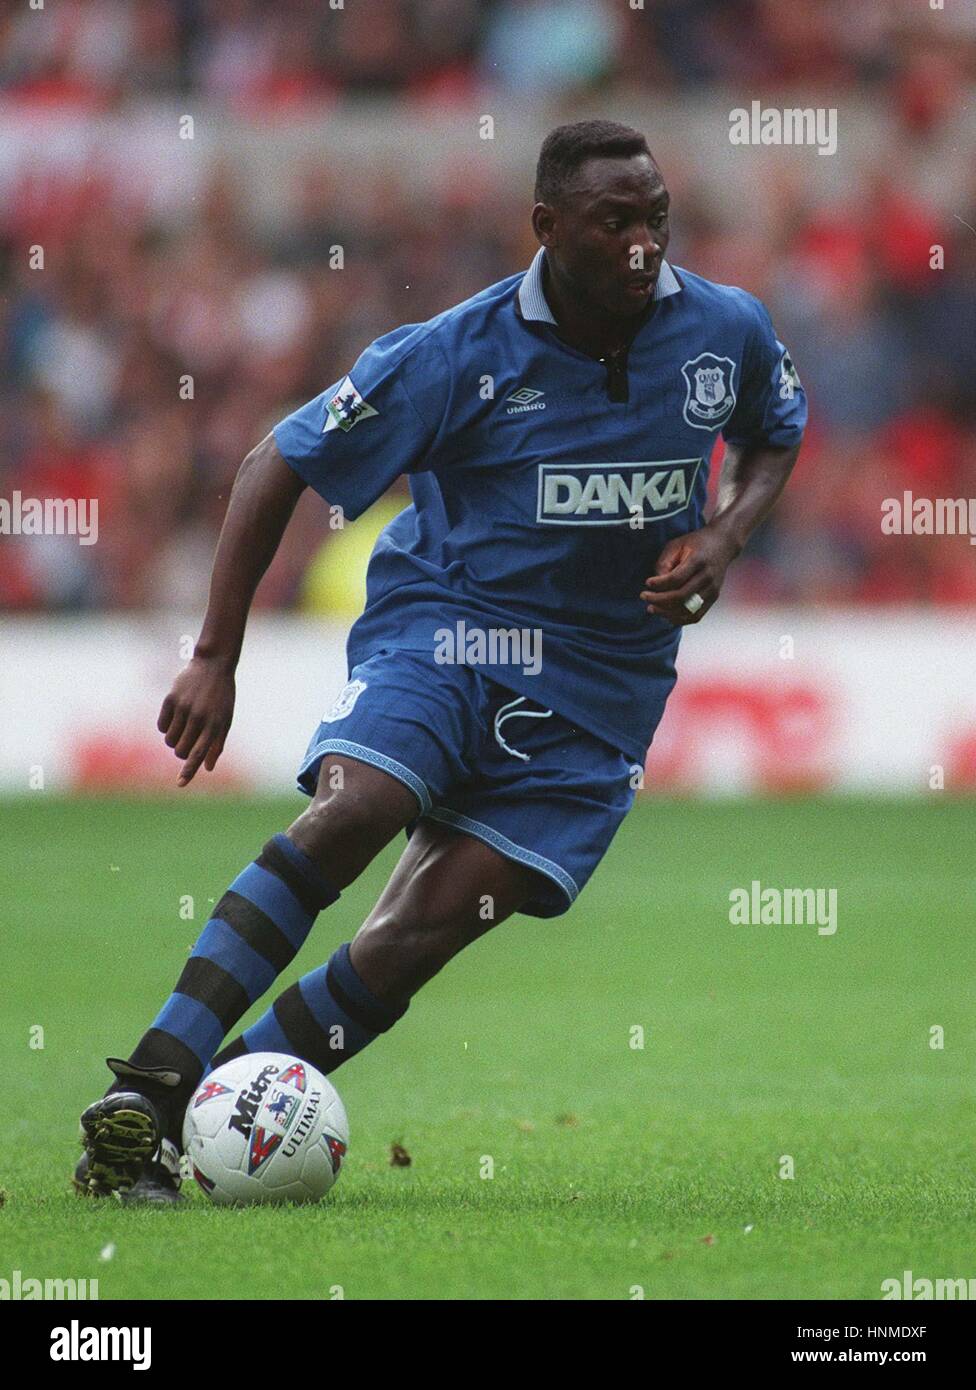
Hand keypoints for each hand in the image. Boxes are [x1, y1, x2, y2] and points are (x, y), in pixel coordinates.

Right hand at [158, 655, 235, 785]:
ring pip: (169, 740)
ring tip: (184, 727)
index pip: (199, 754)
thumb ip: (217, 744)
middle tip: (189, 741)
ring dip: (174, 740)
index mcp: (215, 725)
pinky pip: (161, 726)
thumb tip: (207, 768)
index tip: (180, 784)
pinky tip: (175, 717)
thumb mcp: (225, 720)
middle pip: (181, 750)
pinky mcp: (171, 699)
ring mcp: (184, 708)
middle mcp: (199, 718)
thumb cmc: (221, 697)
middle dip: (182, 752)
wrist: (213, 665)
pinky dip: (166, 727)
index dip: (189, 771)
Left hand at [640, 522, 738, 624]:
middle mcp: (708, 577)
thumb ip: (664, 563)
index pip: (676, 579)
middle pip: (680, 597)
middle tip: (644, 597)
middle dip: (658, 600)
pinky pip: (696, 616)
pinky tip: (666, 614)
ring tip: (652, 608)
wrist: (723, 544)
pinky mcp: (714, 597)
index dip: (659, 584)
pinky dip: (679, 619)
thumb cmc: (696, 543)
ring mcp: (713, 589)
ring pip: (687, 610)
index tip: (647, 583)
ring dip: (666, 613)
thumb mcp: (677, 545)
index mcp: (698, 560)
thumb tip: (655, 586)